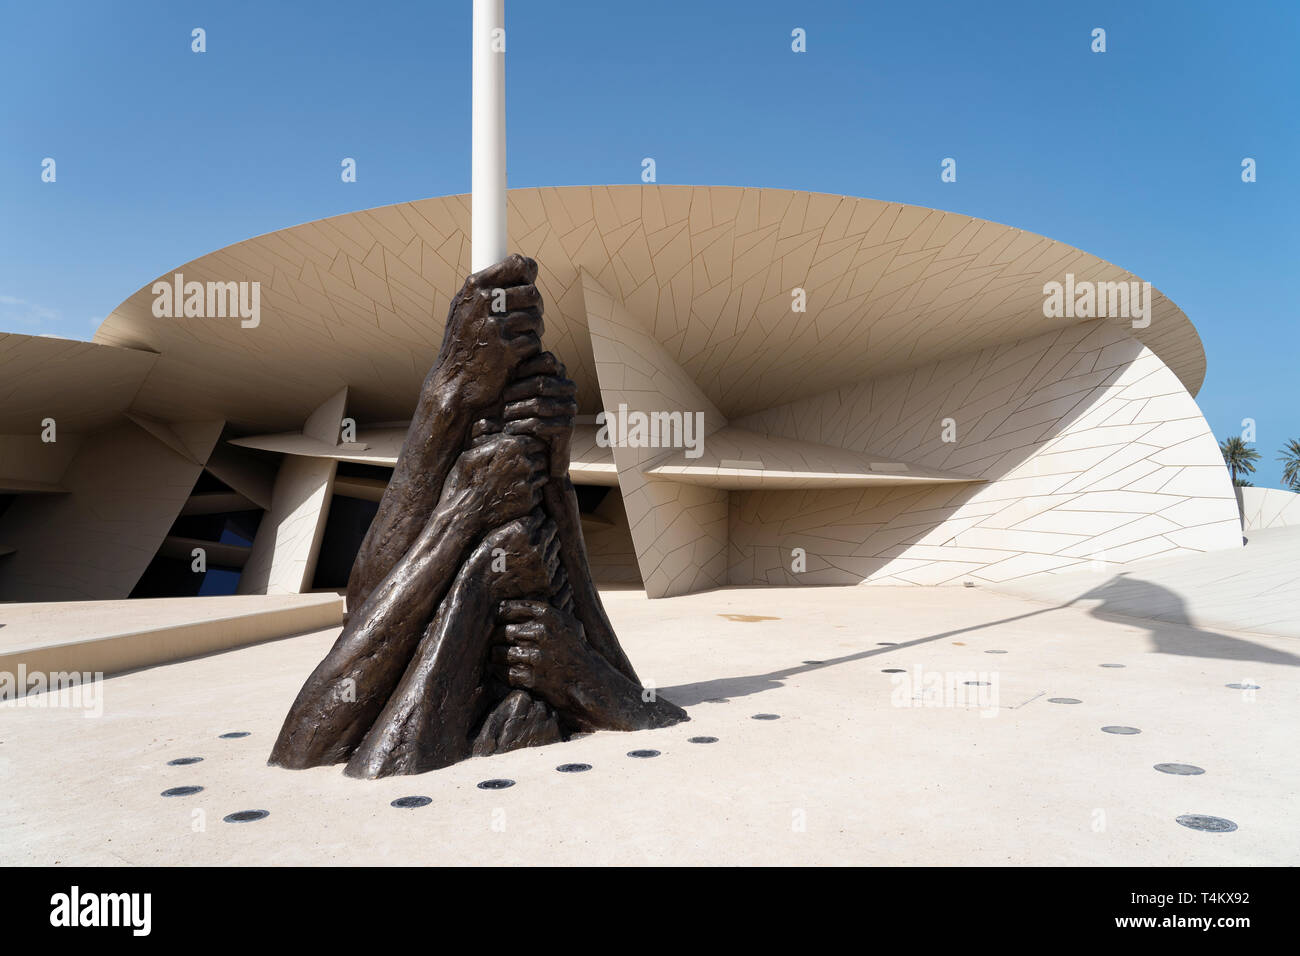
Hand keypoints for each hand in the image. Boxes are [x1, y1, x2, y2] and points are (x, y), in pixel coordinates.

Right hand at [435, 254, 543, 410]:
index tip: (527, 284)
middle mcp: (484, 302)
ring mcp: (495, 326)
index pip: (518, 264)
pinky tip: (514, 356)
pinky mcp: (507, 350)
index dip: (528, 275)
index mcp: (475, 286)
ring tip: (517, 339)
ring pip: (536, 318)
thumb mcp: (465, 308)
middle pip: (532, 293)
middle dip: (535, 307)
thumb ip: (491, 287)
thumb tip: (526, 265)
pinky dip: (528, 350)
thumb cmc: (463, 343)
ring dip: (533, 331)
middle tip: (526, 319)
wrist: (454, 382)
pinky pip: (533, 342)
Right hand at [439, 432, 547, 531]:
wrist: (464, 515)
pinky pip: (540, 492)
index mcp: (511, 446)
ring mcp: (528, 482)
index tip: (522, 453)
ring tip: (516, 482)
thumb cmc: (463, 483)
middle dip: (535, 460)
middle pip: (543, 456)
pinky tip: (515, 495)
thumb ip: (489, 438)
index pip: (535, 439)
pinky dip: (532, 493)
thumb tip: (496, 425)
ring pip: (544, 474)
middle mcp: (524, 462)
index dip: (530, 446)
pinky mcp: (530, 501)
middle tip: (521, 468)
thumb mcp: (470, 455)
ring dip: (535, 476)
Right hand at [479, 512, 560, 599]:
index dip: (536, 522)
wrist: (481, 588)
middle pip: (552, 532)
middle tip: (530, 544)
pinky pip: (560, 569)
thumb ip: (522, 521)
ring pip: (556, 549)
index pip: (543, 517)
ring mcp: (543, 564)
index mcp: (524, 529)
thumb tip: (544, 513)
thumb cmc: (488, 557)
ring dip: (548, 551)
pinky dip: (551, 568)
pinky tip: (536, 571)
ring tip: (529, 559)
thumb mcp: (500, 531)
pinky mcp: (546, 581)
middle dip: (544, 535)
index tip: (529, 529)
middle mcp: (536, 545)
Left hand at [491, 599, 594, 710]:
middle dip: (495, 638)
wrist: (590, 679)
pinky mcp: (531, 678)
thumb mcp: (564, 621)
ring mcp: (535, 656)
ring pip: (499, 652)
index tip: (497, 622)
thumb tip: (507, 604)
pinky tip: (503, 670)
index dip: (498, 616)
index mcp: (547, 614)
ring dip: (496, 656)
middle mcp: (540, 632)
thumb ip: (541, 611)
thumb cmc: (575, 648)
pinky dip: (500, 672)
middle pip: (501, 631)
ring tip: (499, 657)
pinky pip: (504, 672)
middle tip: (495, 642)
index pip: (507, 608)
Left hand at [502, 352, 576, 473]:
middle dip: (518, 390)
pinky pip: (543, 424)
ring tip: (504, 417)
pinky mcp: (567, 427)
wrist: (539, 451)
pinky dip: (523, 427)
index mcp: (558, 375)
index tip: (508, 377)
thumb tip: (498, 350)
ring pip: (540, 404)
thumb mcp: (517, 393)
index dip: (526, 366)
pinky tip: (510, 431)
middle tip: (502, 399)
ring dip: (518, 410)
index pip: (547, 360)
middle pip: (541, 383)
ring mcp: (569, 408)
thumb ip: (515, 375)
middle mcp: (567, 389)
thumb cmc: (523, 417)